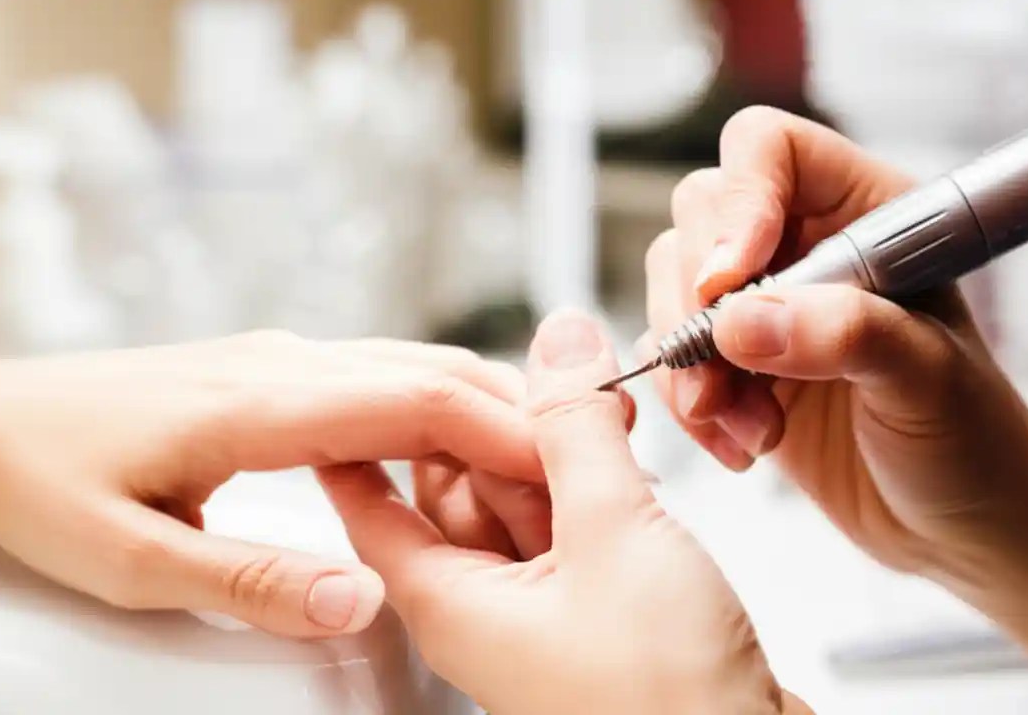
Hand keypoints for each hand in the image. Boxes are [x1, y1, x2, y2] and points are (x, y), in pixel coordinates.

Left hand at [0, 332, 544, 638]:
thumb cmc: (44, 482)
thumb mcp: (135, 561)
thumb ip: (255, 583)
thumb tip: (360, 605)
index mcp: (261, 403)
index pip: (419, 398)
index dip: (506, 433)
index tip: (571, 472)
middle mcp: (281, 364)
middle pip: (435, 370)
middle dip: (516, 419)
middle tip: (577, 477)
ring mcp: (276, 360)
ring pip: (411, 367)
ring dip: (477, 413)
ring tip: (528, 475)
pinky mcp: (268, 372)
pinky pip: (374, 379)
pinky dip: (429, 412)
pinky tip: (442, 460)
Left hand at [320, 311, 805, 714]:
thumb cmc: (665, 706)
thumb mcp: (612, 533)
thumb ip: (578, 430)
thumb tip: (556, 348)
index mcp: (449, 598)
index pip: (371, 499)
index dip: (370, 433)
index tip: (363, 379)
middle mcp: (484, 608)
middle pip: (453, 488)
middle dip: (496, 426)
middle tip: (541, 375)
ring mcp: (542, 613)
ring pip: (518, 502)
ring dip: (556, 454)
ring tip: (599, 409)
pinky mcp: (596, 615)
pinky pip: (573, 531)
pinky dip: (594, 491)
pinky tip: (626, 460)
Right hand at [644, 106, 1027, 576]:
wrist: (963, 523)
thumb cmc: (974, 439)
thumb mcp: (928, 380)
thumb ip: (844, 335)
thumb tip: (741, 321)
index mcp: (865, 214)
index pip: (770, 150)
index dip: (739, 201)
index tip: (730, 279)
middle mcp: (805, 245)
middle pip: (701, 216)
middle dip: (695, 300)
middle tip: (721, 368)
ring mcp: (764, 306)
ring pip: (672, 288)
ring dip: (692, 366)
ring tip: (748, 425)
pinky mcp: (734, 365)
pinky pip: (671, 359)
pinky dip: (691, 407)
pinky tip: (743, 444)